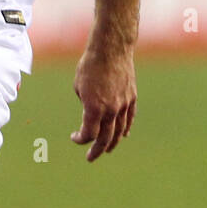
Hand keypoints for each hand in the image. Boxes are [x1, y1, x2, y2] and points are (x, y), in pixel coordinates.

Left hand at [70, 43, 136, 161]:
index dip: (80, 139)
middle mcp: (111, 110)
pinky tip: (123, 135)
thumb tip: (91, 113)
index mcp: (94, 108)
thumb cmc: (90, 65)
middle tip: (90, 158)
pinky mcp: (132, 97)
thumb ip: (85, 104)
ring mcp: (124, 105)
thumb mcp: (78, 86)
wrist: (112, 49)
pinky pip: (129, 119)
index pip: (88, 134)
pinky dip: (126, 129)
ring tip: (106, 150)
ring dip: (112, 143)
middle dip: (96, 150)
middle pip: (105, 138)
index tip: (74, 137)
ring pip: (119, 131)